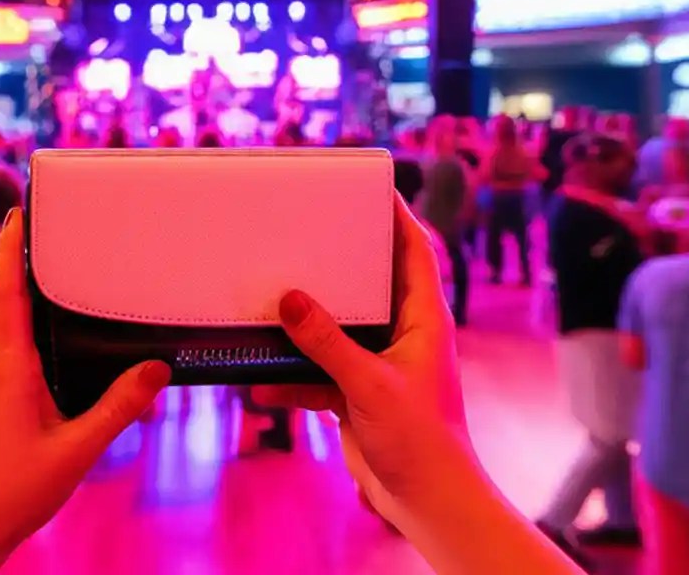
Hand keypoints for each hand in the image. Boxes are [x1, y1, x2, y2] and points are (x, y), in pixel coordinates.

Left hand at [0, 209, 169, 573]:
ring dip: (19, 301)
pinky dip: (17, 335)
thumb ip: (118, 408)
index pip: (7, 293)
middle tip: (47, 234)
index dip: (13, 249)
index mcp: (7, 371)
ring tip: (52, 284)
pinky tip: (43, 351)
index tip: (19, 212)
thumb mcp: (77, 451)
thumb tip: (157, 369)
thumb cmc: (12, 495)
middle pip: (1, 303)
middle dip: (21, 265)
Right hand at [255, 193, 471, 530]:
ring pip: (340, 329)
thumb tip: (289, 299)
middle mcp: (405, 335)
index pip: (415, 253)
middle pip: (372, 284)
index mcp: (425, 319)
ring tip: (271, 299)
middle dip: (341, 263)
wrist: (426, 500)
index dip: (399, 218)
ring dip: (308, 323)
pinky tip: (262, 379)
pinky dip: (295, 374)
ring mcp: (381, 364)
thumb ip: (327, 342)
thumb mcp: (368, 384)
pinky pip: (321, 372)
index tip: (374, 188)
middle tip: (306, 233)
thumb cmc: (420, 439)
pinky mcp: (360, 394)